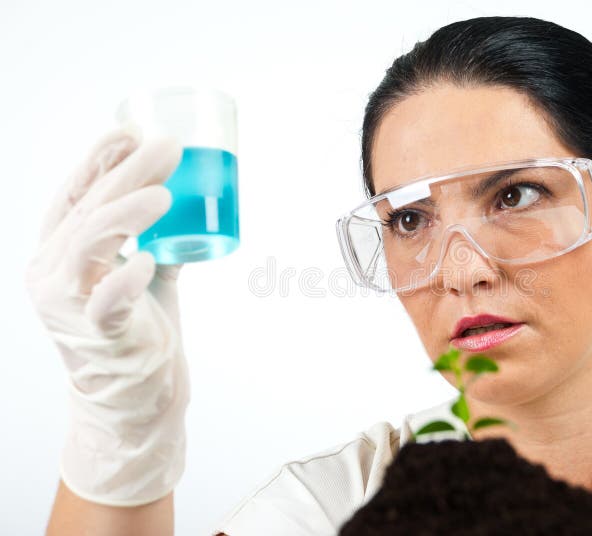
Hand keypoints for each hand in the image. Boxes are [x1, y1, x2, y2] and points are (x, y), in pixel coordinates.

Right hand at [25, 126, 190, 505]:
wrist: (137, 398)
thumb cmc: (138, 331)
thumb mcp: (143, 275)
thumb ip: (153, 240)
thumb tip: (182, 198)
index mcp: (61, 255)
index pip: (74, 197)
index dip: (98, 160)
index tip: (131, 131)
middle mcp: (52, 274)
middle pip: (87, 211)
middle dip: (125, 173)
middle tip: (167, 148)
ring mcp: (69, 306)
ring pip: (88, 245)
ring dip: (125, 213)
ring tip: (164, 194)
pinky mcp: (96, 335)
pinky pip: (106, 302)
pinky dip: (125, 279)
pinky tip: (147, 260)